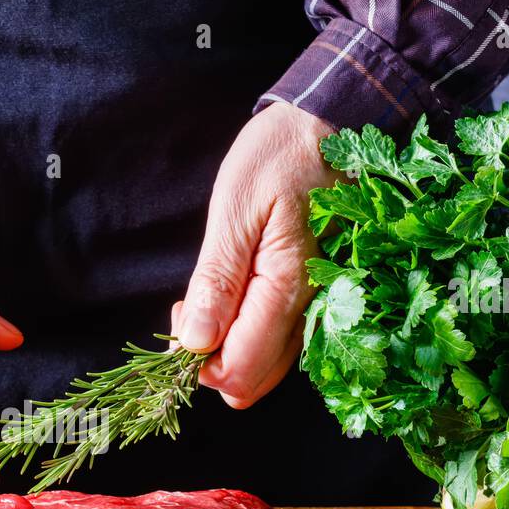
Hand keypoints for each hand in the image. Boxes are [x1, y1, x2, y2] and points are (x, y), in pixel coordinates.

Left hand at [174, 102, 339, 407]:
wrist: (327, 126)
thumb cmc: (280, 158)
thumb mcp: (236, 211)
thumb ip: (217, 282)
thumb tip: (194, 344)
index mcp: (288, 290)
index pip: (239, 371)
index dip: (198, 363)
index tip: (182, 320)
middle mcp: (311, 312)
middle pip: (251, 381)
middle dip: (211, 359)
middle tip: (194, 308)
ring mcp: (318, 310)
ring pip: (265, 368)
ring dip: (228, 347)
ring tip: (212, 295)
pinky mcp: (316, 302)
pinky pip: (279, 344)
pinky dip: (247, 334)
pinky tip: (234, 295)